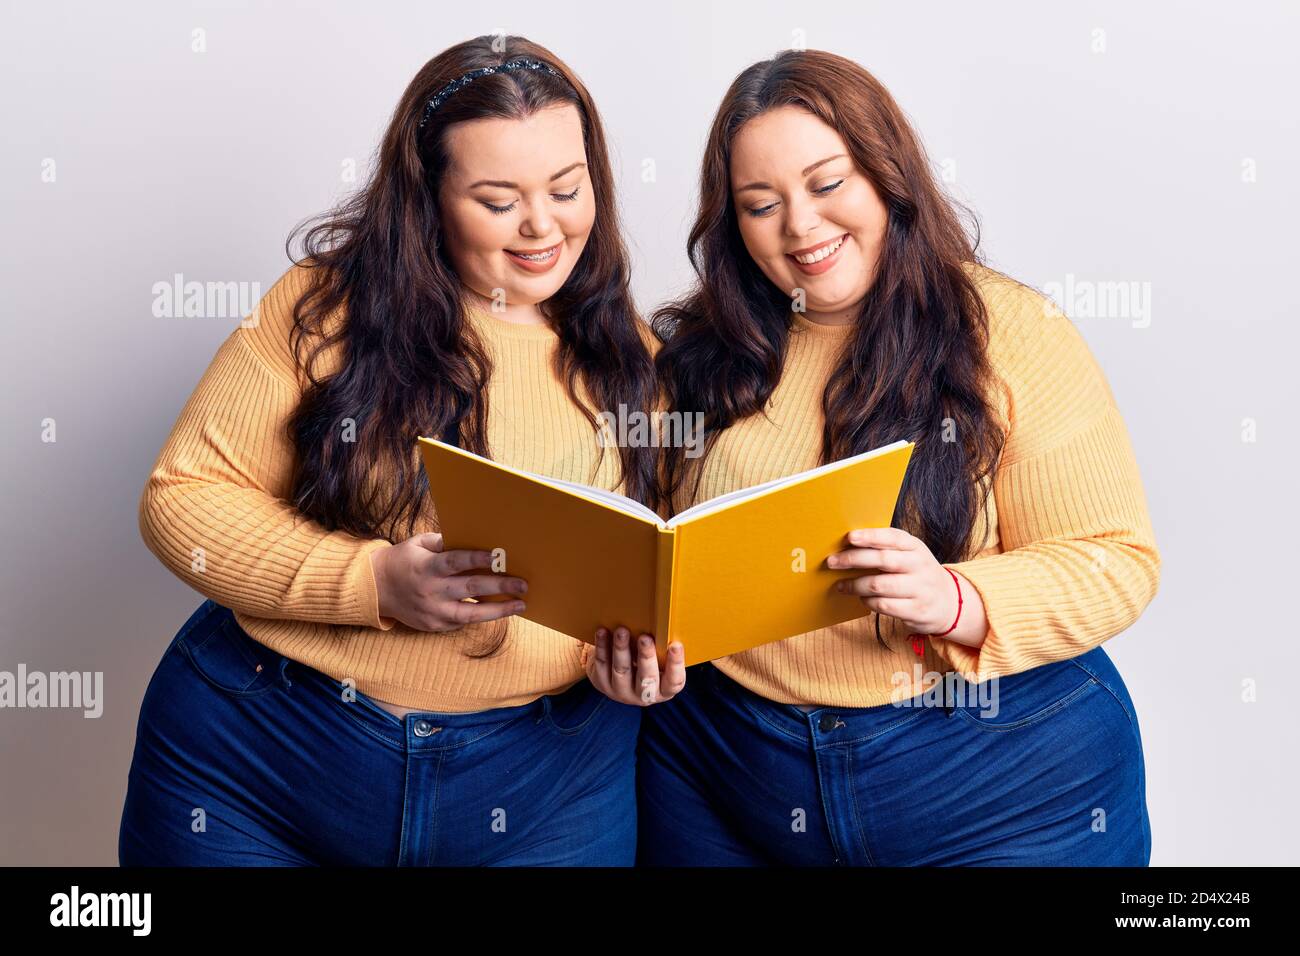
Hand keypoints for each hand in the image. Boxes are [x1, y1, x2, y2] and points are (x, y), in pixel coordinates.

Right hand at [369, 532, 527, 631]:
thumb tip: (475, 539)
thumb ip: (444, 542)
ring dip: (499, 610)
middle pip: (471, 588)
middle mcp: (431, 590)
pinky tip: (499, 609)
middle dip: (500, 586)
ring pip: (471, 613)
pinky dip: (481, 615)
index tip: (500, 557)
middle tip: (523, 584)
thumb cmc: (404, 560)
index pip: (456, 561)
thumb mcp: (419, 544)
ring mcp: (433, 611)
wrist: (375, 589)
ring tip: (520, 605)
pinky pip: (462, 621)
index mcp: (428, 566)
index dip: (478, 559)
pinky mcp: (434, 626)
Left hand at [585, 626, 685, 704]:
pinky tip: (603, 632)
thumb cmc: (646, 663)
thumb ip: (662, 651)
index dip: (676, 664)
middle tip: (645, 638)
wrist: (618, 676)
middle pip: (646, 678)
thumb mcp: (658, 662)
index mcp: (664, 690)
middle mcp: (644, 695)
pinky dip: (602, 647)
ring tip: (622, 630)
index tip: (676, 645)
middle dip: (646, 656)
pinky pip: (602, 665)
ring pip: (622, 671)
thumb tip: (664, 625)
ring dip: (621, 649)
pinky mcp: (604, 685)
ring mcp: (622, 692)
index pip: (674, 681)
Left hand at [827, 527, 980, 642]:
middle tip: (832, 562)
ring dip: (855, 585)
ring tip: (841, 585)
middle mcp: (920, 566)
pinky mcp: (916, 611)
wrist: (950, 602)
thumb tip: (847, 545)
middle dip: (853, 560)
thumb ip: (885, 549)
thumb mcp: (910, 555)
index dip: (870, 536)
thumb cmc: (917, 574)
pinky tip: (862, 598)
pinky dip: (868, 602)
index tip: (849, 537)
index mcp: (916, 547)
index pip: (893, 537)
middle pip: (882, 560)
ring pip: (879, 585)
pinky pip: (884, 606)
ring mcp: (920, 589)